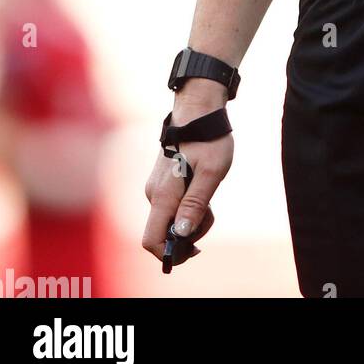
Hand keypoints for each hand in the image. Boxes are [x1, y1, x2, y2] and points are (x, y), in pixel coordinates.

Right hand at [142, 95, 233, 264]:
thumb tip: (182, 235)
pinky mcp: (161, 183)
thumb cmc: (208, 140)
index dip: (170, 253)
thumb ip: (196, 204)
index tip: (195, 249)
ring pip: (170, 219)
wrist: (198, 110)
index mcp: (162, 195)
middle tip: (211, 212)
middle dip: (189, 233)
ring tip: (210, 195)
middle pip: (164, 232)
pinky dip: (188, 206)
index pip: (152, 240)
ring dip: (191, 218)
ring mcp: (156, 188)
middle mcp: (153, 194)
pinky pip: (171, 206)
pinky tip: (202, 188)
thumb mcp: (211, 174)